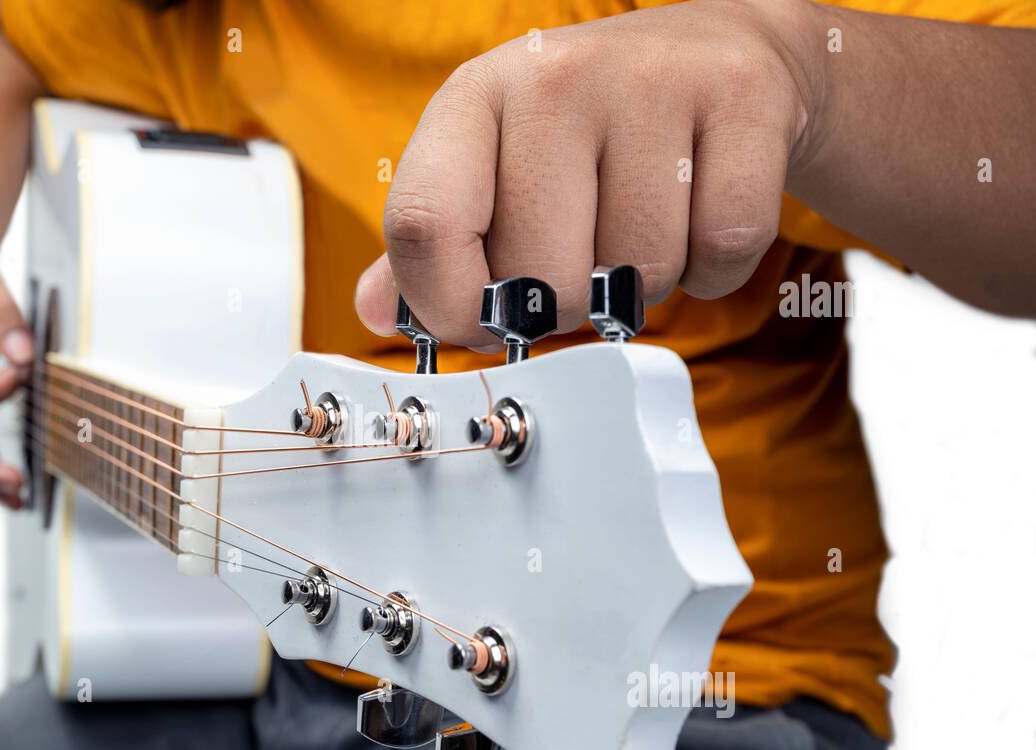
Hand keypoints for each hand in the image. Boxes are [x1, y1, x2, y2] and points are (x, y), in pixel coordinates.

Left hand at [355, 0, 823, 345]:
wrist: (724, 55)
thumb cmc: (589, 136)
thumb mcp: (494, 168)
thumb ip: (434, 244)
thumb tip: (377, 310)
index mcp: (474, 100)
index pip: (424, 225)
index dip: (449, 307)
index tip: (479, 324)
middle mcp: (553, 77)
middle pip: (540, 277)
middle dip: (564, 305)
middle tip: (584, 260)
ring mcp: (652, 80)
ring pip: (637, 272)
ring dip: (644, 286)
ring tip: (645, 226)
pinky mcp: (743, 97)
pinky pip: (721, 251)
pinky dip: (714, 270)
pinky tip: (700, 219)